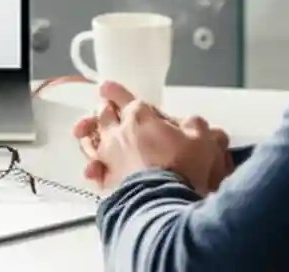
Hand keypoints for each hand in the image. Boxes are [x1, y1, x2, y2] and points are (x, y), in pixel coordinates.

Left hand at [72, 82, 230, 195]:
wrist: (164, 202)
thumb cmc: (184, 167)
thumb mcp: (202, 139)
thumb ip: (194, 125)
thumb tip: (189, 123)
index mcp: (139, 116)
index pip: (123, 97)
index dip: (115, 91)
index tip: (106, 87)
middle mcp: (118, 132)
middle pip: (103, 114)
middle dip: (103, 109)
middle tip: (103, 109)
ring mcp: (108, 156)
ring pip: (91, 138)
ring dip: (90, 134)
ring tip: (86, 133)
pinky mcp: (106, 179)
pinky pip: (93, 168)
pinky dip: (92, 167)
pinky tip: (93, 169)